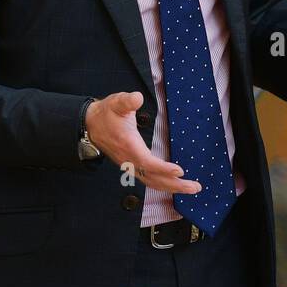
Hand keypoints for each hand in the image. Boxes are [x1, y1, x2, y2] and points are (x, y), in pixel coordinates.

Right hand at [84, 91, 201, 195]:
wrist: (91, 125)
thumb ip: (127, 101)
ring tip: (191, 189)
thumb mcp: (116, 102)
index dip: (163, 168)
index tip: (180, 170)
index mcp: (128, 145)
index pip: (148, 162)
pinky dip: (163, 185)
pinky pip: (148, 180)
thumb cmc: (107, 113)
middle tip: (196, 187)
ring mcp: (130, 165)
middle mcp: (130, 160)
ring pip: (152, 182)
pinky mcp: (132, 166)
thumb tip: (137, 98)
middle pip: (154, 178)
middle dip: (175, 185)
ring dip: (172, 188)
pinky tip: (174, 186)